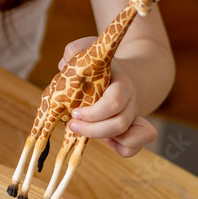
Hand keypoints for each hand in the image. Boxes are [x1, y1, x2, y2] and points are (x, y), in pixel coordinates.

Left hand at [59, 37, 157, 157]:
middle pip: (120, 123)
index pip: (114, 102)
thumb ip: (76, 49)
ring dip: (103, 140)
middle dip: (93, 129)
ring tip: (81, 133)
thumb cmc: (100, 64)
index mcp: (122, 84)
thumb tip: (64, 62)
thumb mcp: (90, 48)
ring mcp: (133, 118)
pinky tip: (104, 140)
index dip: (94, 113)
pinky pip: (131, 149)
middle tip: (71, 125)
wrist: (122, 74)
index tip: (74, 112)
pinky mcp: (131, 131)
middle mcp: (131, 103)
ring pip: (128, 139)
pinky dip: (119, 150)